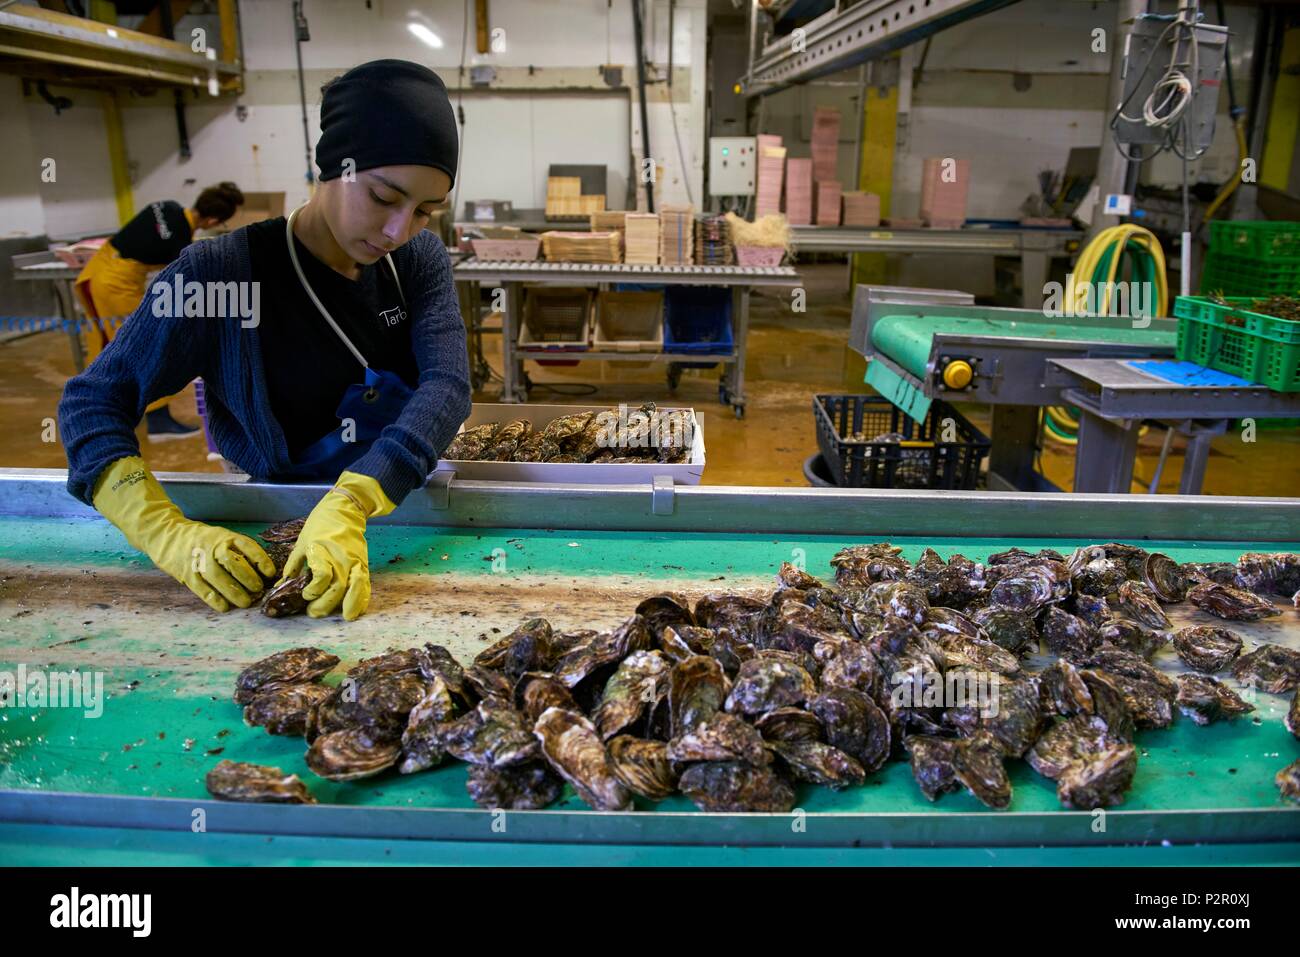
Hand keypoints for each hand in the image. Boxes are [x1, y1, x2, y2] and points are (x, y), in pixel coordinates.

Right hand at [93, 456, 274, 611]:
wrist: (165, 535)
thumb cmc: (201, 540)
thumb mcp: (220, 537)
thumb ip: (237, 550)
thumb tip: (260, 571)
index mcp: (224, 537)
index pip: (247, 546)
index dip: (260, 560)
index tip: (270, 573)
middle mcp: (211, 547)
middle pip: (233, 563)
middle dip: (249, 579)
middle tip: (258, 590)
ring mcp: (197, 561)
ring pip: (218, 578)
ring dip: (234, 592)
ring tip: (246, 602)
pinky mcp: (186, 574)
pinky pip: (202, 589)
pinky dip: (214, 599)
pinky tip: (225, 607)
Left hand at [279, 471, 395, 619]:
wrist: (345, 510)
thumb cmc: (320, 526)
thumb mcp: (302, 542)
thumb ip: (293, 565)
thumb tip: (281, 586)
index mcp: (321, 550)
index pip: (322, 575)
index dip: (314, 590)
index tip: (306, 595)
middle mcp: (340, 557)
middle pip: (337, 587)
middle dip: (326, 604)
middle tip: (314, 613)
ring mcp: (354, 561)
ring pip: (356, 586)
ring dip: (351, 604)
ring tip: (345, 617)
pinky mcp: (364, 563)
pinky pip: (366, 583)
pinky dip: (363, 598)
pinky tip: (356, 609)